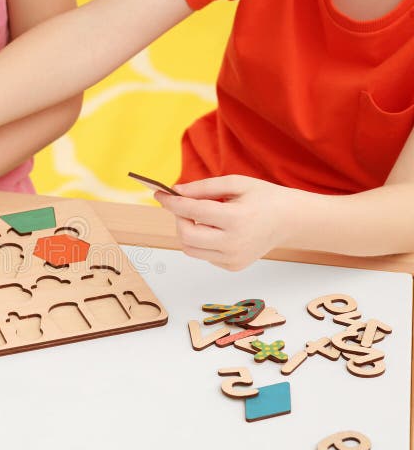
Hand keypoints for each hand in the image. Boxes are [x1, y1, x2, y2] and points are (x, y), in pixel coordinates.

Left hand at [155, 175, 298, 270]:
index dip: (172, 202)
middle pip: (186, 235)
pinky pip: (203, 255)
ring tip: (203, 217)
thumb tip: (176, 191)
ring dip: (188, 231)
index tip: (159, 194)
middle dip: (178, 219)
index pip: (193, 212)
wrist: (290, 220)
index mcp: (237, 219)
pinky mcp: (232, 267)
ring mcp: (233, 259)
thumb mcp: (236, 183)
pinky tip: (218, 230)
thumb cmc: (263, 198)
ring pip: (190, 249)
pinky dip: (202, 241)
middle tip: (184, 206)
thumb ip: (204, 187)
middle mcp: (234, 244)